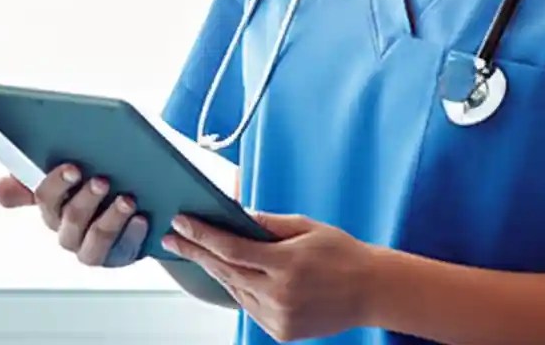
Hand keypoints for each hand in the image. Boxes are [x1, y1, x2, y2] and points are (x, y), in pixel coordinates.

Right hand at [0, 164, 149, 267]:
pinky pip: (123, 250)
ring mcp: (91, 247)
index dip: (56, 184)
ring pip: (96, 238)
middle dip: (87, 199)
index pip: (44, 198)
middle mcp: (67, 232)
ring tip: (127, 200)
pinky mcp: (117, 256)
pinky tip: (141, 218)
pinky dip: (132, 233)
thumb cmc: (88, 187)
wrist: (128, 204)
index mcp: (51, 209)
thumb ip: (31, 178)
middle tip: (103, 181)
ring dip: (111, 218)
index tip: (73, 168)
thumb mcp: (62, 177)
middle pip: (72, 218)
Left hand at [160, 211, 379, 342]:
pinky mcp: (281, 332)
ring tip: (198, 251)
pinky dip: (238, 289)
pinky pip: (248, 307)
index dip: (201, 235)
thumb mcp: (306, 227)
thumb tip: (235, 212)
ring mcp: (279, 316)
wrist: (372, 291)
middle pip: (225, 271)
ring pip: (234, 290)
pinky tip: (232, 274)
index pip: (232, 248)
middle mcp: (280, 294)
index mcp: (287, 264)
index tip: (180, 223)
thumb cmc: (342, 253)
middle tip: (172, 239)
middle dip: (195, 252)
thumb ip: (268, 223)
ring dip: (216, 270)